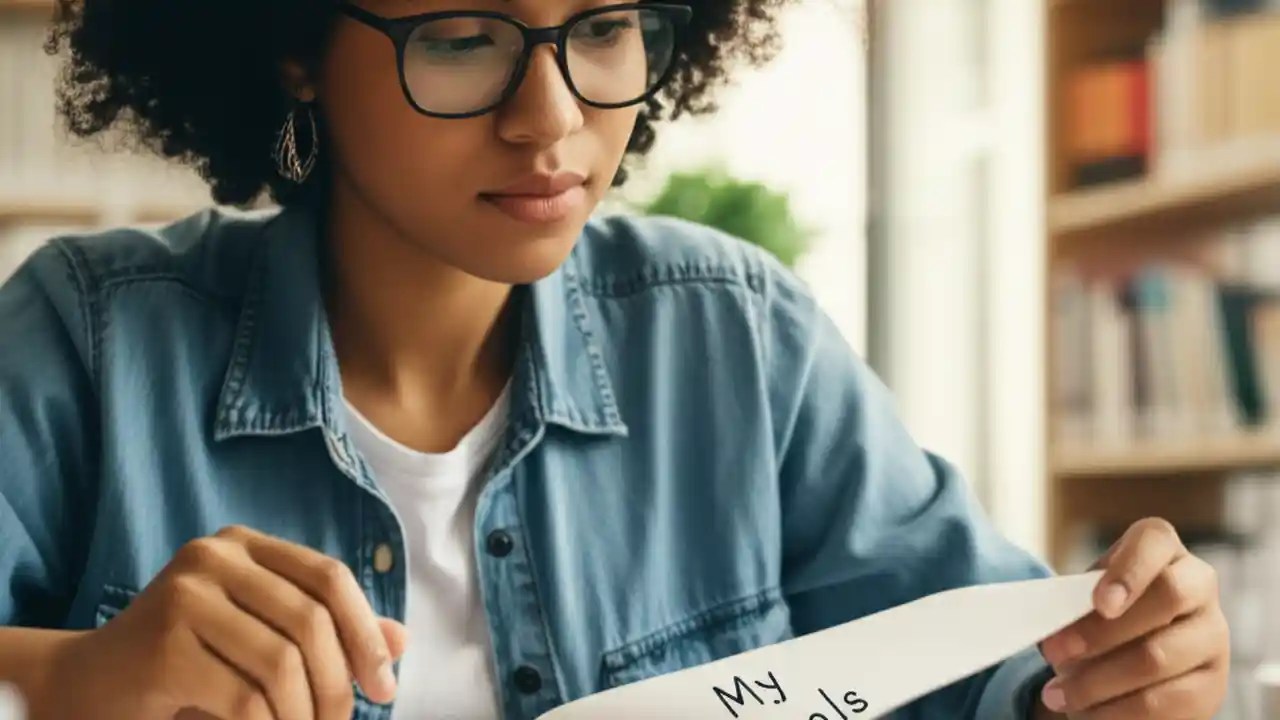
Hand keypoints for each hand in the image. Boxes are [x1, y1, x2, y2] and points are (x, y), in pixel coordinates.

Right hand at [50, 525, 408, 719]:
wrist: (88, 688)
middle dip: (339, 682)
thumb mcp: (261, 640)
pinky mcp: (163, 646)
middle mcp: (213, 556)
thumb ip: (328, 635)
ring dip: (305, 714)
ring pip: (282, 662)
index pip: (329, 577)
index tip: (385, 687)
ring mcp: (183, 596)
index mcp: (243, 544)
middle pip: (311, 619)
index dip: (365, 632)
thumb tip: (400, 642)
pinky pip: (244, 698)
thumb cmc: (187, 664)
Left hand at [1034, 518, 1229, 718]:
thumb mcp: (1083, 600)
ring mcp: (1213, 635)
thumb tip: (1044, 620)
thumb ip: (1072, 601)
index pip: (1155, 541)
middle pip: (1166, 598)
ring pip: (1158, 657)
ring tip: (1057, 693)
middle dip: (1101, 630)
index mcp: (1163, 552)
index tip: (1099, 602)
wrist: (1127, 663)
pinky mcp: (1212, 684)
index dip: (1129, 569)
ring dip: (1097, 681)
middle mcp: (1198, 586)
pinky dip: (1118, 711)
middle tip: (1052, 651)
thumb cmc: (1100, 619)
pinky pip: (1167, 702)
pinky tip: (1086, 713)